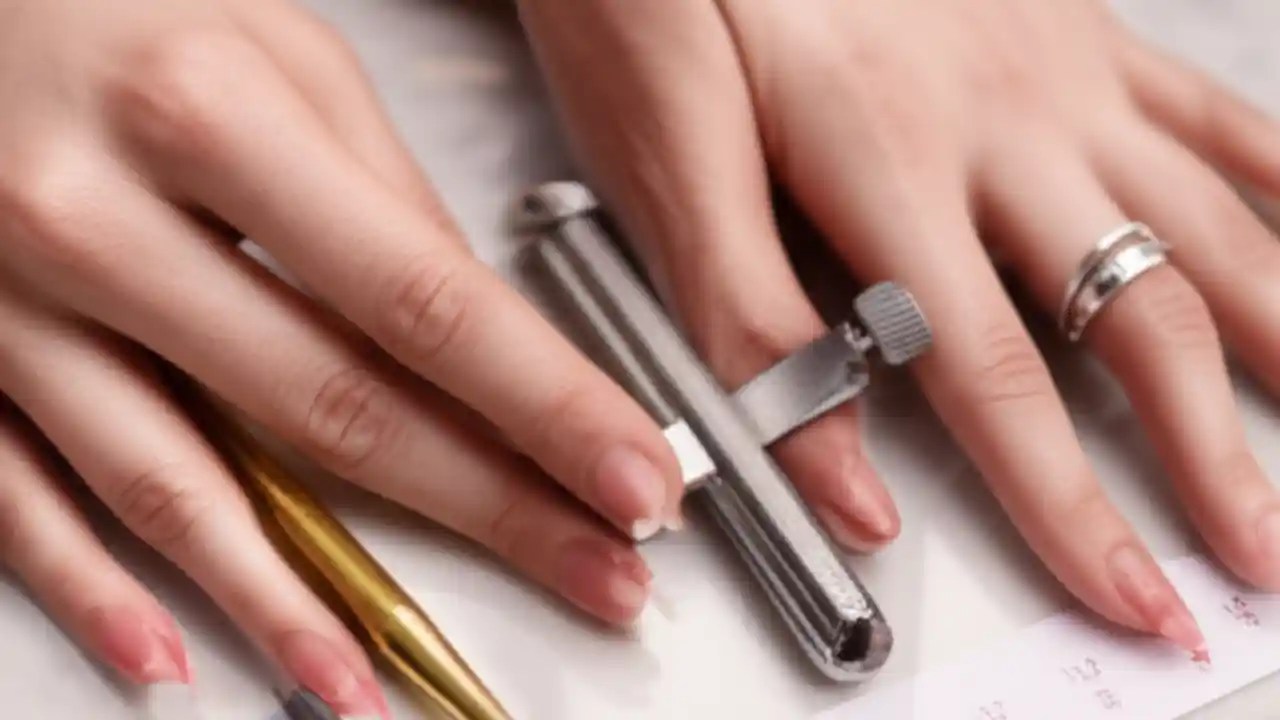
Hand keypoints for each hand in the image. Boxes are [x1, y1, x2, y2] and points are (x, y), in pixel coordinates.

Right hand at [0, 0, 683, 711]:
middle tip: (593, 572)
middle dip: (486, 509)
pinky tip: (171, 653)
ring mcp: (8, 304)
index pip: (423, 302)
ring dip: (297, 597)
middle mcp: (98, 217)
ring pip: (176, 486)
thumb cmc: (111, 6)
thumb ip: (379, 193)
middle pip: (330, 407)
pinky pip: (21, 501)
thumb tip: (474, 323)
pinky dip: (99, 590)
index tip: (634, 480)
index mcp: (209, 117)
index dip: (545, 408)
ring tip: (383, 674)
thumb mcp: (275, 51)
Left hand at [519, 0, 1279, 652]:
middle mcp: (1001, 121)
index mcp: (889, 168)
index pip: (998, 383)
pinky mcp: (1076, 24)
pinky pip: (1210, 110)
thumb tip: (837, 480)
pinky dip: (1279, 181)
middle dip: (1209, 459)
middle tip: (1260, 557)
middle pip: (1135, 319)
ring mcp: (1057, 67)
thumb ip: (746, 322)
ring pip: (1205, 221)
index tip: (1131, 594)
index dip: (1072, 510)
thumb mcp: (661, 155)